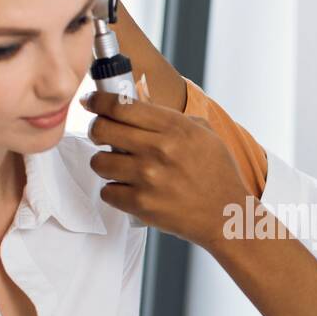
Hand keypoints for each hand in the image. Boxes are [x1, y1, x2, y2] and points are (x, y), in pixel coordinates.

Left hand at [83, 90, 248, 248]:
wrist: (226, 215)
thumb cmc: (217, 174)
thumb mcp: (204, 134)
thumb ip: (171, 119)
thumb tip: (139, 105)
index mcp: (174, 128)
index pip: (120, 105)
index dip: (97, 100)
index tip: (90, 101)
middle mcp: (158, 149)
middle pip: (102, 129)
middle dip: (96, 130)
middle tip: (101, 134)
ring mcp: (148, 178)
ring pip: (99, 162)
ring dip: (104, 162)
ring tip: (118, 166)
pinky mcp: (141, 204)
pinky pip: (107, 191)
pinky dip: (114, 190)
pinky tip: (128, 189)